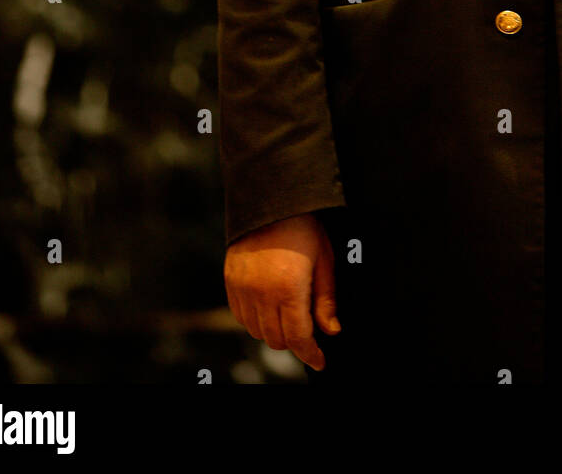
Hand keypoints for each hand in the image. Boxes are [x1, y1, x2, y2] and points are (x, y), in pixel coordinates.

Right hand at [224, 212, 339, 371]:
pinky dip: (255, 320)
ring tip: (287, 315)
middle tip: (306, 330)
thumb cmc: (301, 226)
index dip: (311, 354)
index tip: (319, 361)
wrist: (269, 200)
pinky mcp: (230, 282)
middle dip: (294, 341)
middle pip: (276, 339)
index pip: (298, 337)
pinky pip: (241, 316)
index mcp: (288, 287)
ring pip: (257, 331)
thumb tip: (331, 330)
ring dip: (273, 331)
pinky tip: (268, 307)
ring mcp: (242, 288)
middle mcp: (261, 292)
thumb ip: (326, 300)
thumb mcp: (324, 260)